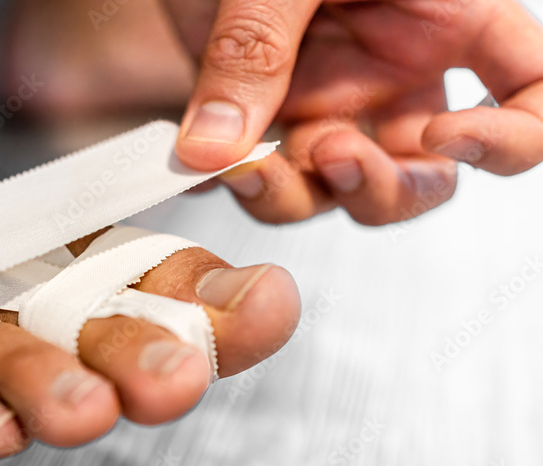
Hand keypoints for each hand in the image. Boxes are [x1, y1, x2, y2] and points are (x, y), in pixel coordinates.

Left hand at [168, 0, 542, 223]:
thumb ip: (258, 45)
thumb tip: (216, 147)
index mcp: (446, 20)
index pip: (529, 92)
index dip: (512, 138)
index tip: (449, 134)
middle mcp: (394, 76)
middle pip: (421, 178)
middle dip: (381, 192)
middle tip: (332, 155)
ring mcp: (328, 103)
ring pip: (332, 194)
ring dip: (294, 198)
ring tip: (248, 166)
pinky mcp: (264, 118)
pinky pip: (258, 179)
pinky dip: (229, 185)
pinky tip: (202, 166)